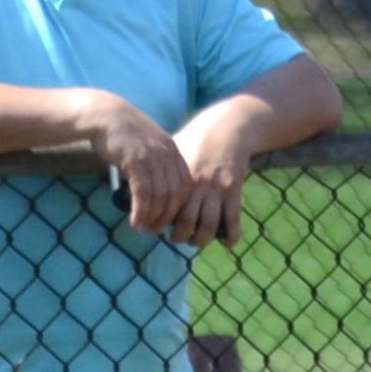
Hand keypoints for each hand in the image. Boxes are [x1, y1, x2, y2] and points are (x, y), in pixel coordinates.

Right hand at [80, 92, 190, 235]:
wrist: (103, 114)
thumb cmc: (123, 134)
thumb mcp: (148, 147)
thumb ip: (158, 165)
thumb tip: (162, 193)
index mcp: (173, 152)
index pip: (185, 187)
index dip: (178, 208)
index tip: (167, 220)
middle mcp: (166, 154)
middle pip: (175, 196)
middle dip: (165, 218)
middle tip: (154, 230)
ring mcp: (151, 157)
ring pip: (160, 197)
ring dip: (152, 218)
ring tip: (142, 228)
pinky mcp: (134, 160)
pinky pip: (143, 194)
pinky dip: (141, 211)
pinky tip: (134, 221)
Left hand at [167, 112, 257, 247]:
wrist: (227, 128)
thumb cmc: (197, 139)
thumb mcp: (175, 149)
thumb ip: (161, 166)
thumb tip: (137, 182)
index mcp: (180, 175)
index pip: (168, 207)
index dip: (160, 221)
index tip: (156, 226)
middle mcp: (197, 184)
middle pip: (187, 221)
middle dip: (180, 236)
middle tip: (176, 238)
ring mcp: (217, 188)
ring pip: (209, 225)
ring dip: (202, 239)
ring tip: (196, 241)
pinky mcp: (233, 189)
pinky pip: (233, 218)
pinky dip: (231, 235)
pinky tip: (227, 243)